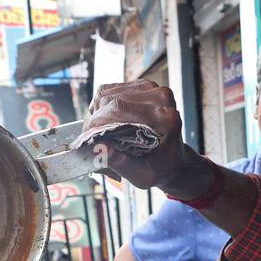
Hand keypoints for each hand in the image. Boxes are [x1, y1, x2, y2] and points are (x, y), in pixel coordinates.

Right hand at [85, 80, 208, 194]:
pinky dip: (101, 106)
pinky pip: (109, 90)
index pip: (119, 109)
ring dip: (97, 113)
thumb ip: (120, 162)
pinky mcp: (142, 85)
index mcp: (167, 119)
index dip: (97, 122)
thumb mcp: (141, 175)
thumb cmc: (159, 169)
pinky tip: (107, 121)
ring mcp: (152, 88)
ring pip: (106, 94)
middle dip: (95, 119)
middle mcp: (162, 98)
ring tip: (100, 132)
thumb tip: (100, 147)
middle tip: (90, 138)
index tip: (87, 138)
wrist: (173, 159)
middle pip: (110, 100)